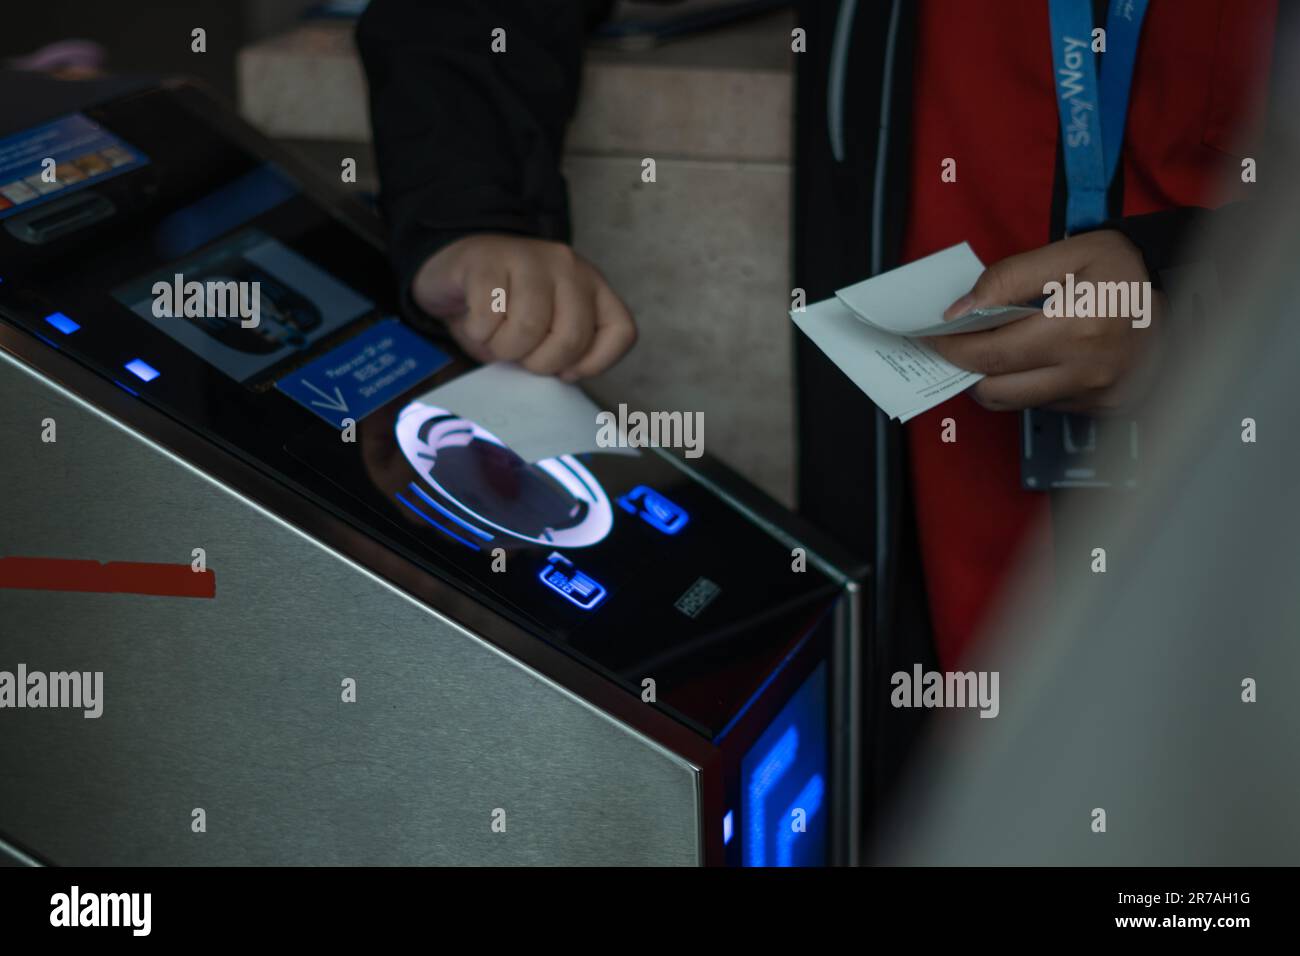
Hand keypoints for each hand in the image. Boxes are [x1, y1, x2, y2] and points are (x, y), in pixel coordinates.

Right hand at [412, 234, 636, 380]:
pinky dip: (478, 332)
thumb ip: (561, 354)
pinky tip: (476, 322)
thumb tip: (560, 379)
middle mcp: (568, 267)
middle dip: (539, 363)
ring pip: (529, 327)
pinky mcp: (488, 260)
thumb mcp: (542, 336)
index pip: (621, 332)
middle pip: (572, 337)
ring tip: (495, 338)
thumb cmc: (503, 313)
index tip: (564, 370)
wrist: (454, 271)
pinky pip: (489, 315)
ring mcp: (529, 257)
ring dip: (504, 348)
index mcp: (592, 287)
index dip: (593, 364)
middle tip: (519, 355)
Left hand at [928, 230, 1164, 413]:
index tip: (933, 337)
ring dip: (989, 380)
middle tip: (950, 346)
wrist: (1184, 301)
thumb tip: (962, 309)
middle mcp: (1084, 371)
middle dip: (963, 367)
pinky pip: (1042, 404)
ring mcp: (1092, 396)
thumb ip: (1009, 277)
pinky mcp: (1099, 408)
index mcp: (1076, 328)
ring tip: (984, 351)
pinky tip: (1025, 359)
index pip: (991, 352)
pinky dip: (1024, 384)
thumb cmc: (1125, 273)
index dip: (952, 348)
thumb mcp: (1072, 253)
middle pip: (994, 387)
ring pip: (1013, 402)